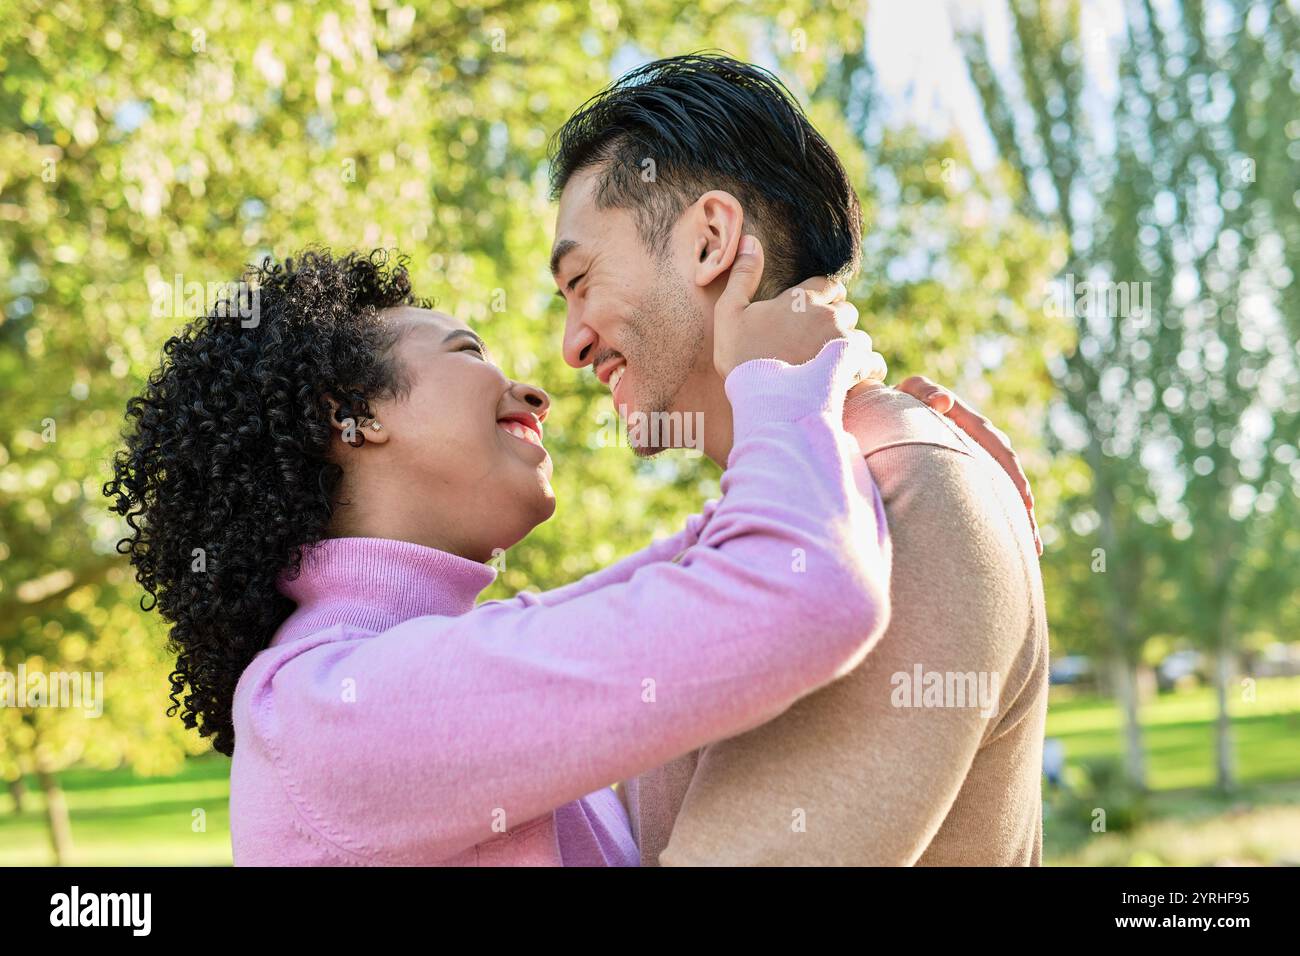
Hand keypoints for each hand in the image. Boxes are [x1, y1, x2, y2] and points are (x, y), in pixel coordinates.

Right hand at [714, 235, 880, 378]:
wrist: (760, 396)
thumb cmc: (740, 356)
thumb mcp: (729, 311)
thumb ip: (743, 274)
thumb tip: (752, 240)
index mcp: (801, 298)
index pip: (828, 284)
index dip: (823, 298)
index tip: (812, 314)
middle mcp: (828, 315)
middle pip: (847, 311)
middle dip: (836, 323)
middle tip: (817, 343)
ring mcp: (843, 342)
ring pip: (860, 337)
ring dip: (849, 347)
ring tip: (830, 365)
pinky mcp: (854, 368)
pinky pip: (873, 362)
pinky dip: (866, 369)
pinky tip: (853, 377)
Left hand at [898, 375, 1041, 556]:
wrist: (896, 407)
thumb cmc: (903, 398)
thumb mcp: (912, 389)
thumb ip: (925, 390)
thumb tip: (944, 403)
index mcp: (971, 424)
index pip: (998, 449)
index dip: (1012, 475)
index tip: (1024, 500)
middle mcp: (980, 443)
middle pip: (1009, 475)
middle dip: (1022, 506)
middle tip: (1032, 537)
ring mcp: (976, 459)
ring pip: (1002, 490)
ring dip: (1019, 519)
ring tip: (1032, 549)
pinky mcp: (968, 472)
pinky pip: (989, 495)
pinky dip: (1001, 517)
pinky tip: (1010, 542)